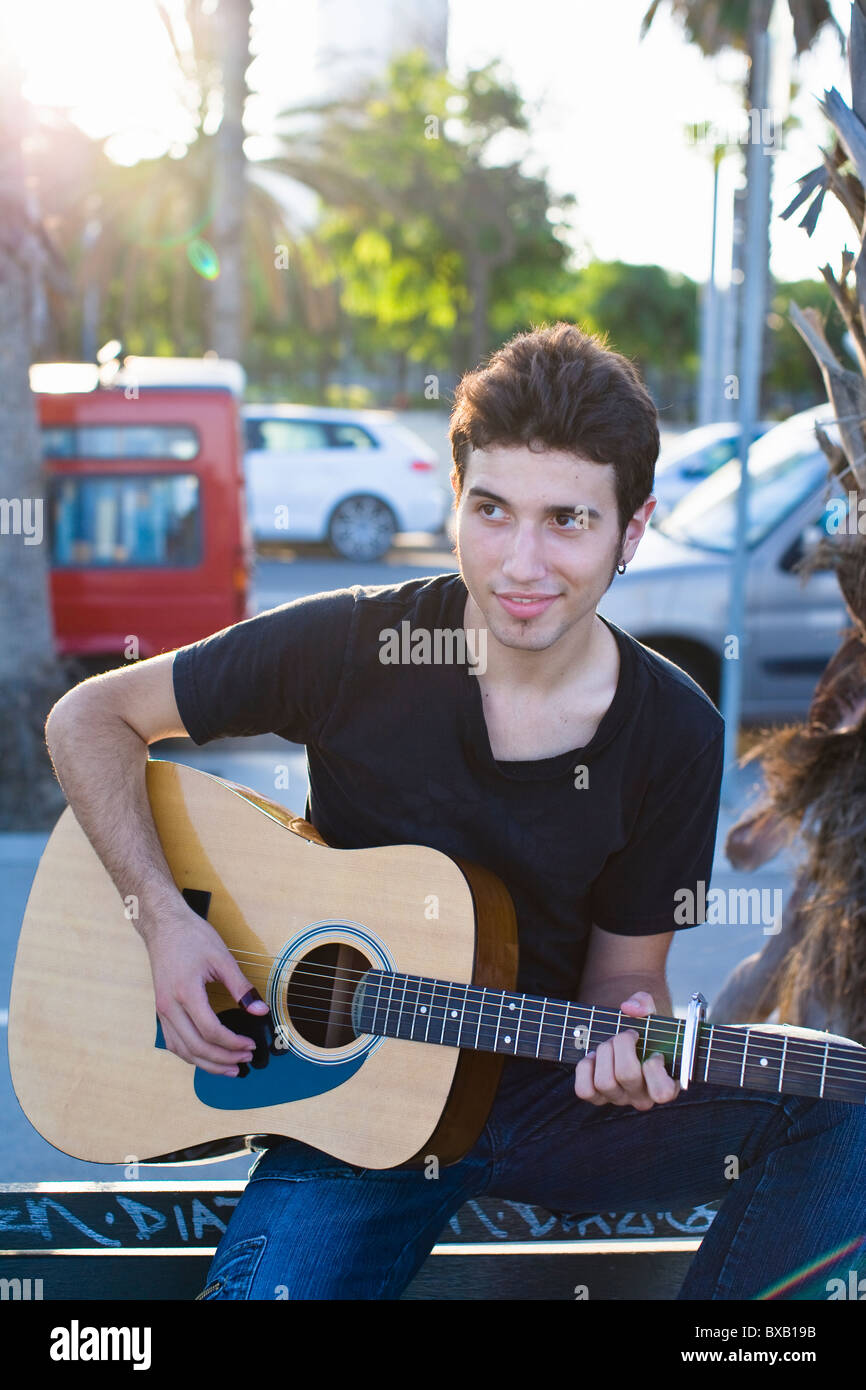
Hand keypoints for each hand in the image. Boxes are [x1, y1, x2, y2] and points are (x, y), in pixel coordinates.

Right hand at [145, 901, 269, 1075]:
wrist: (163, 926)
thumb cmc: (191, 937)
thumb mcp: (222, 958)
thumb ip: (241, 988)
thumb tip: (260, 1010)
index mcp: (185, 992)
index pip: (210, 1031)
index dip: (232, 1043)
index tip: (251, 1045)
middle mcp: (169, 1006)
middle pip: (195, 1047)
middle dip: (222, 1059)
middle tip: (244, 1060)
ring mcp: (162, 1010)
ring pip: (182, 1050)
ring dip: (206, 1063)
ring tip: (229, 1068)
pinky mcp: (161, 1010)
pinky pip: (173, 1042)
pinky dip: (191, 1054)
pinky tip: (206, 1056)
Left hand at [574, 991, 680, 1110]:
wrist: (625, 1040)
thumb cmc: (643, 1031)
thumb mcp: (649, 1014)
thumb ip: (645, 1003)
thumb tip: (630, 1008)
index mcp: (665, 1083)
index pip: (662, 1092)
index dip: (654, 1068)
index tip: (654, 1051)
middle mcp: (642, 1097)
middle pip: (627, 1075)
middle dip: (621, 1045)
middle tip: (624, 1036)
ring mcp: (619, 1099)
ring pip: (605, 1082)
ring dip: (604, 1052)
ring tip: (609, 1043)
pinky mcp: (598, 1098)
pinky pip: (585, 1090)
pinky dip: (585, 1069)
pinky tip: (594, 1057)